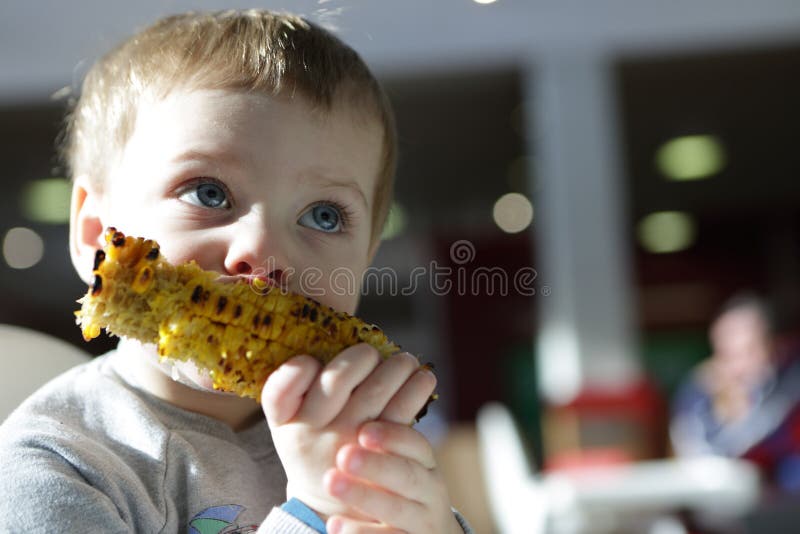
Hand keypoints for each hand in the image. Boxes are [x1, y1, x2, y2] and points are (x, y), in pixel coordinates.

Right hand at [261, 344, 435, 518]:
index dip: (299, 368)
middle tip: (372, 353)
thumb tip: (329, 339)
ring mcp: (350, 442)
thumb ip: (292, 388)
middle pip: (338, 378)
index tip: (312, 360)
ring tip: (404, 361)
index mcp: (286, 421)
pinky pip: (403, 409)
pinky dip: (416, 386)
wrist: (334, 499)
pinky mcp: (384, 450)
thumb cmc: (312, 442)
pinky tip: (422, 377)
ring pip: (376, 389)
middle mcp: (315, 432)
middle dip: (362, 355)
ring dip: (396, 365)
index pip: (281, 389)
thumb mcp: (287, 422)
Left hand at [323, 421, 461, 533]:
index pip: (415, 444)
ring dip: (365, 496)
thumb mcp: (395, 463)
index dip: (392, 436)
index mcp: (422, 462)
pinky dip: (362, 533)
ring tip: (332, 482)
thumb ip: (373, 438)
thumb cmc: (397, 489)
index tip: (364, 430)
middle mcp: (428, 489)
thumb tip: (335, 390)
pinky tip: (335, 525)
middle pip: (408, 474)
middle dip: (376, 464)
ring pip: (400, 509)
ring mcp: (422, 520)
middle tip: (343, 454)